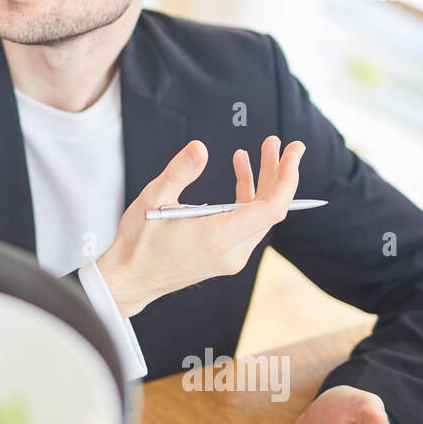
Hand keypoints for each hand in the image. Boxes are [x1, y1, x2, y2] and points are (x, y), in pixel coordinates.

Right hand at [95, 136, 304, 316]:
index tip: (292, 152)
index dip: (287, 178)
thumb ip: (180, 172)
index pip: (271, 209)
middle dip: (276, 173)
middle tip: (277, 143)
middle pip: (270, 210)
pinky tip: (240, 176)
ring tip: (254, 153)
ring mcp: (230, 257)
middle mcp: (231, 251)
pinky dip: (247, 199)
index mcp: (217, 237)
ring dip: (261, 184)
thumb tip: (200, 147)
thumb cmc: (138, 242)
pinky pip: (247, 225)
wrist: (130, 279)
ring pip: (259, 217)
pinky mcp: (225, 257)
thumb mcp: (153, 199)